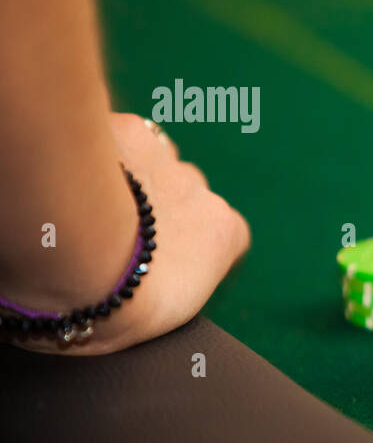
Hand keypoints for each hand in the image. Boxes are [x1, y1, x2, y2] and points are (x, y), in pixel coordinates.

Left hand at [16, 113, 249, 354]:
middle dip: (156, 209)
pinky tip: (81, 177)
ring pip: (155, 164)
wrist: (76, 262)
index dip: (185, 245)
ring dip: (134, 180)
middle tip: (117, 236)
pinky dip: (108, 153)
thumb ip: (179, 279)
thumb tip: (159, 279)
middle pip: (185, 194)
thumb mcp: (166, 310)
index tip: (157, 262)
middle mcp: (205, 191)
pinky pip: (125, 138)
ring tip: (93, 205)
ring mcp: (170, 160)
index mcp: (226, 234)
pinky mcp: (133, 133)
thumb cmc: (118, 305)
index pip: (221, 231)